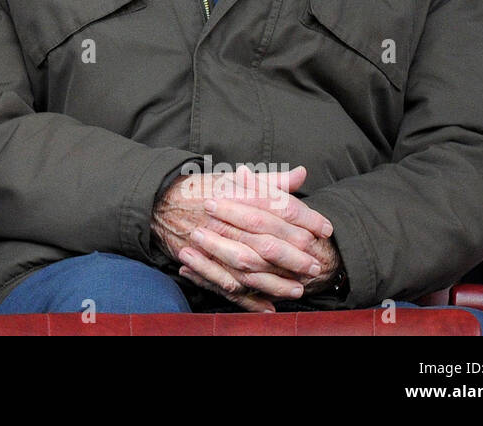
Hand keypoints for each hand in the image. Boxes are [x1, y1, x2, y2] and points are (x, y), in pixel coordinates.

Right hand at [152, 164, 332, 309]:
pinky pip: (226, 285)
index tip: (324, 229)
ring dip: (275, 281)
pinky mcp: (200, 263)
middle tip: (316, 264)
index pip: (277, 208)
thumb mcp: (233, 179)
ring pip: (248, 267)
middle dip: (295, 256)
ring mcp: (210, 245)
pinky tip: (269, 307)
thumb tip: (301, 174)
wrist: (158, 201)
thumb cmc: (200, 189)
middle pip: (266, 241)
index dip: (304, 219)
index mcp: (234, 197)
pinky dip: (248, 300)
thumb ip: (269, 182)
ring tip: (298, 288)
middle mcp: (223, 222)